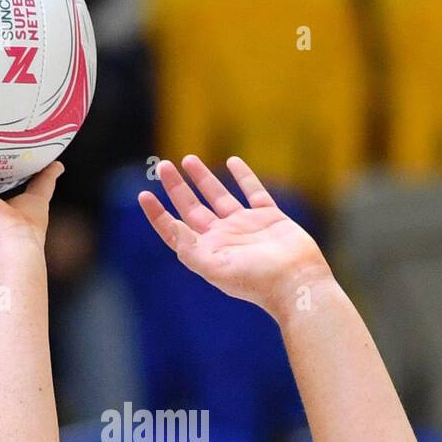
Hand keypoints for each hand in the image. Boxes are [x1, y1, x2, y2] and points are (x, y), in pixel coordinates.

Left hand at [137, 155, 330, 320]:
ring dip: (203, 178)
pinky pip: (253, 192)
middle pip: (193, 208)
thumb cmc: (256, 281)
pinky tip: (231, 162)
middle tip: (163, 166)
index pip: (175, 230)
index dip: (158, 214)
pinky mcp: (269, 217)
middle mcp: (223, 238)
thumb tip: (172, 226)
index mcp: (207, 251)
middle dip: (177, 188)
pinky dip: (243, 176)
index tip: (144, 194)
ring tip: (188, 159)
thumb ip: (190, 249)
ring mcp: (246, 226)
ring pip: (219, 196)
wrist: (297, 282)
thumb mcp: (216, 268)